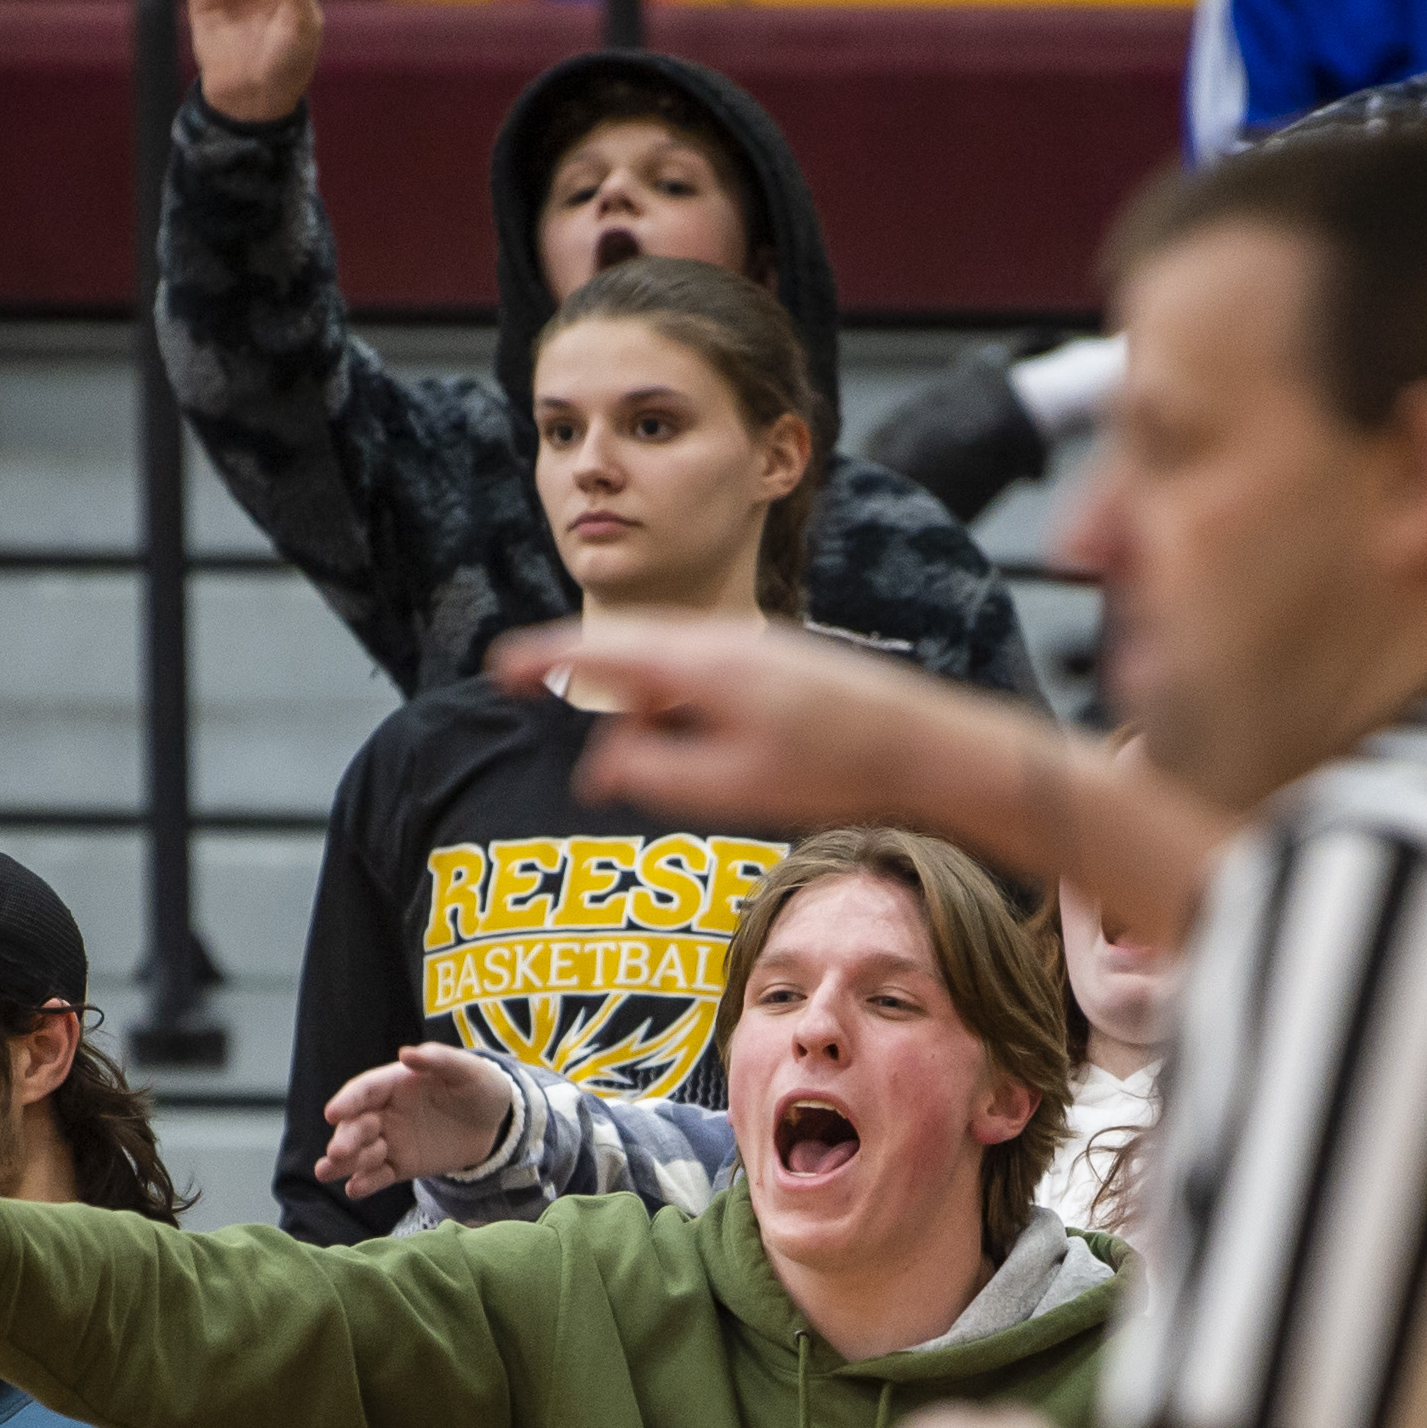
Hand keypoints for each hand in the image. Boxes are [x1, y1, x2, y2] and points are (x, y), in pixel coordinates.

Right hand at [319, 1043, 514, 1196]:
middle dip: (345, 1138)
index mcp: (395, 1083)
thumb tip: (406, 1053)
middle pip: (357, 1125)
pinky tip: (355, 1189)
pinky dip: (365, 1182)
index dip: (348, 1101)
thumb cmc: (478, 1086)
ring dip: (343, 1162)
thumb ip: (438, 1060)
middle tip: (338, 1152)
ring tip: (326, 1172)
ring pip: (361, 1152)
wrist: (494, 1122)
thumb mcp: (467, 1069)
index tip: (332, 1112)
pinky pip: (379, 1175)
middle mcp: (385, 1112)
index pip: (365, 1090)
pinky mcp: (400, 1165)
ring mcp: (390, 1140)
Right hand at [490, 614, 980, 832]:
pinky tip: (706, 742)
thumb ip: (654, 773)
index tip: (500, 668)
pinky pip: (706, 671)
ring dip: (647, 703)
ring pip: (671, 663)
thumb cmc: (833, 770)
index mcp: (701, 662)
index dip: (543, 658)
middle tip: (570, 720)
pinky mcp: (781, 662)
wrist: (926, 744)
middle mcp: (724, 640)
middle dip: (596, 685)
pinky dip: (684, 701)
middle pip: (632, 650)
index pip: (601, 649)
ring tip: (662, 756)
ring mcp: (756, 646)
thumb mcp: (729, 787)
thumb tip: (600, 765)